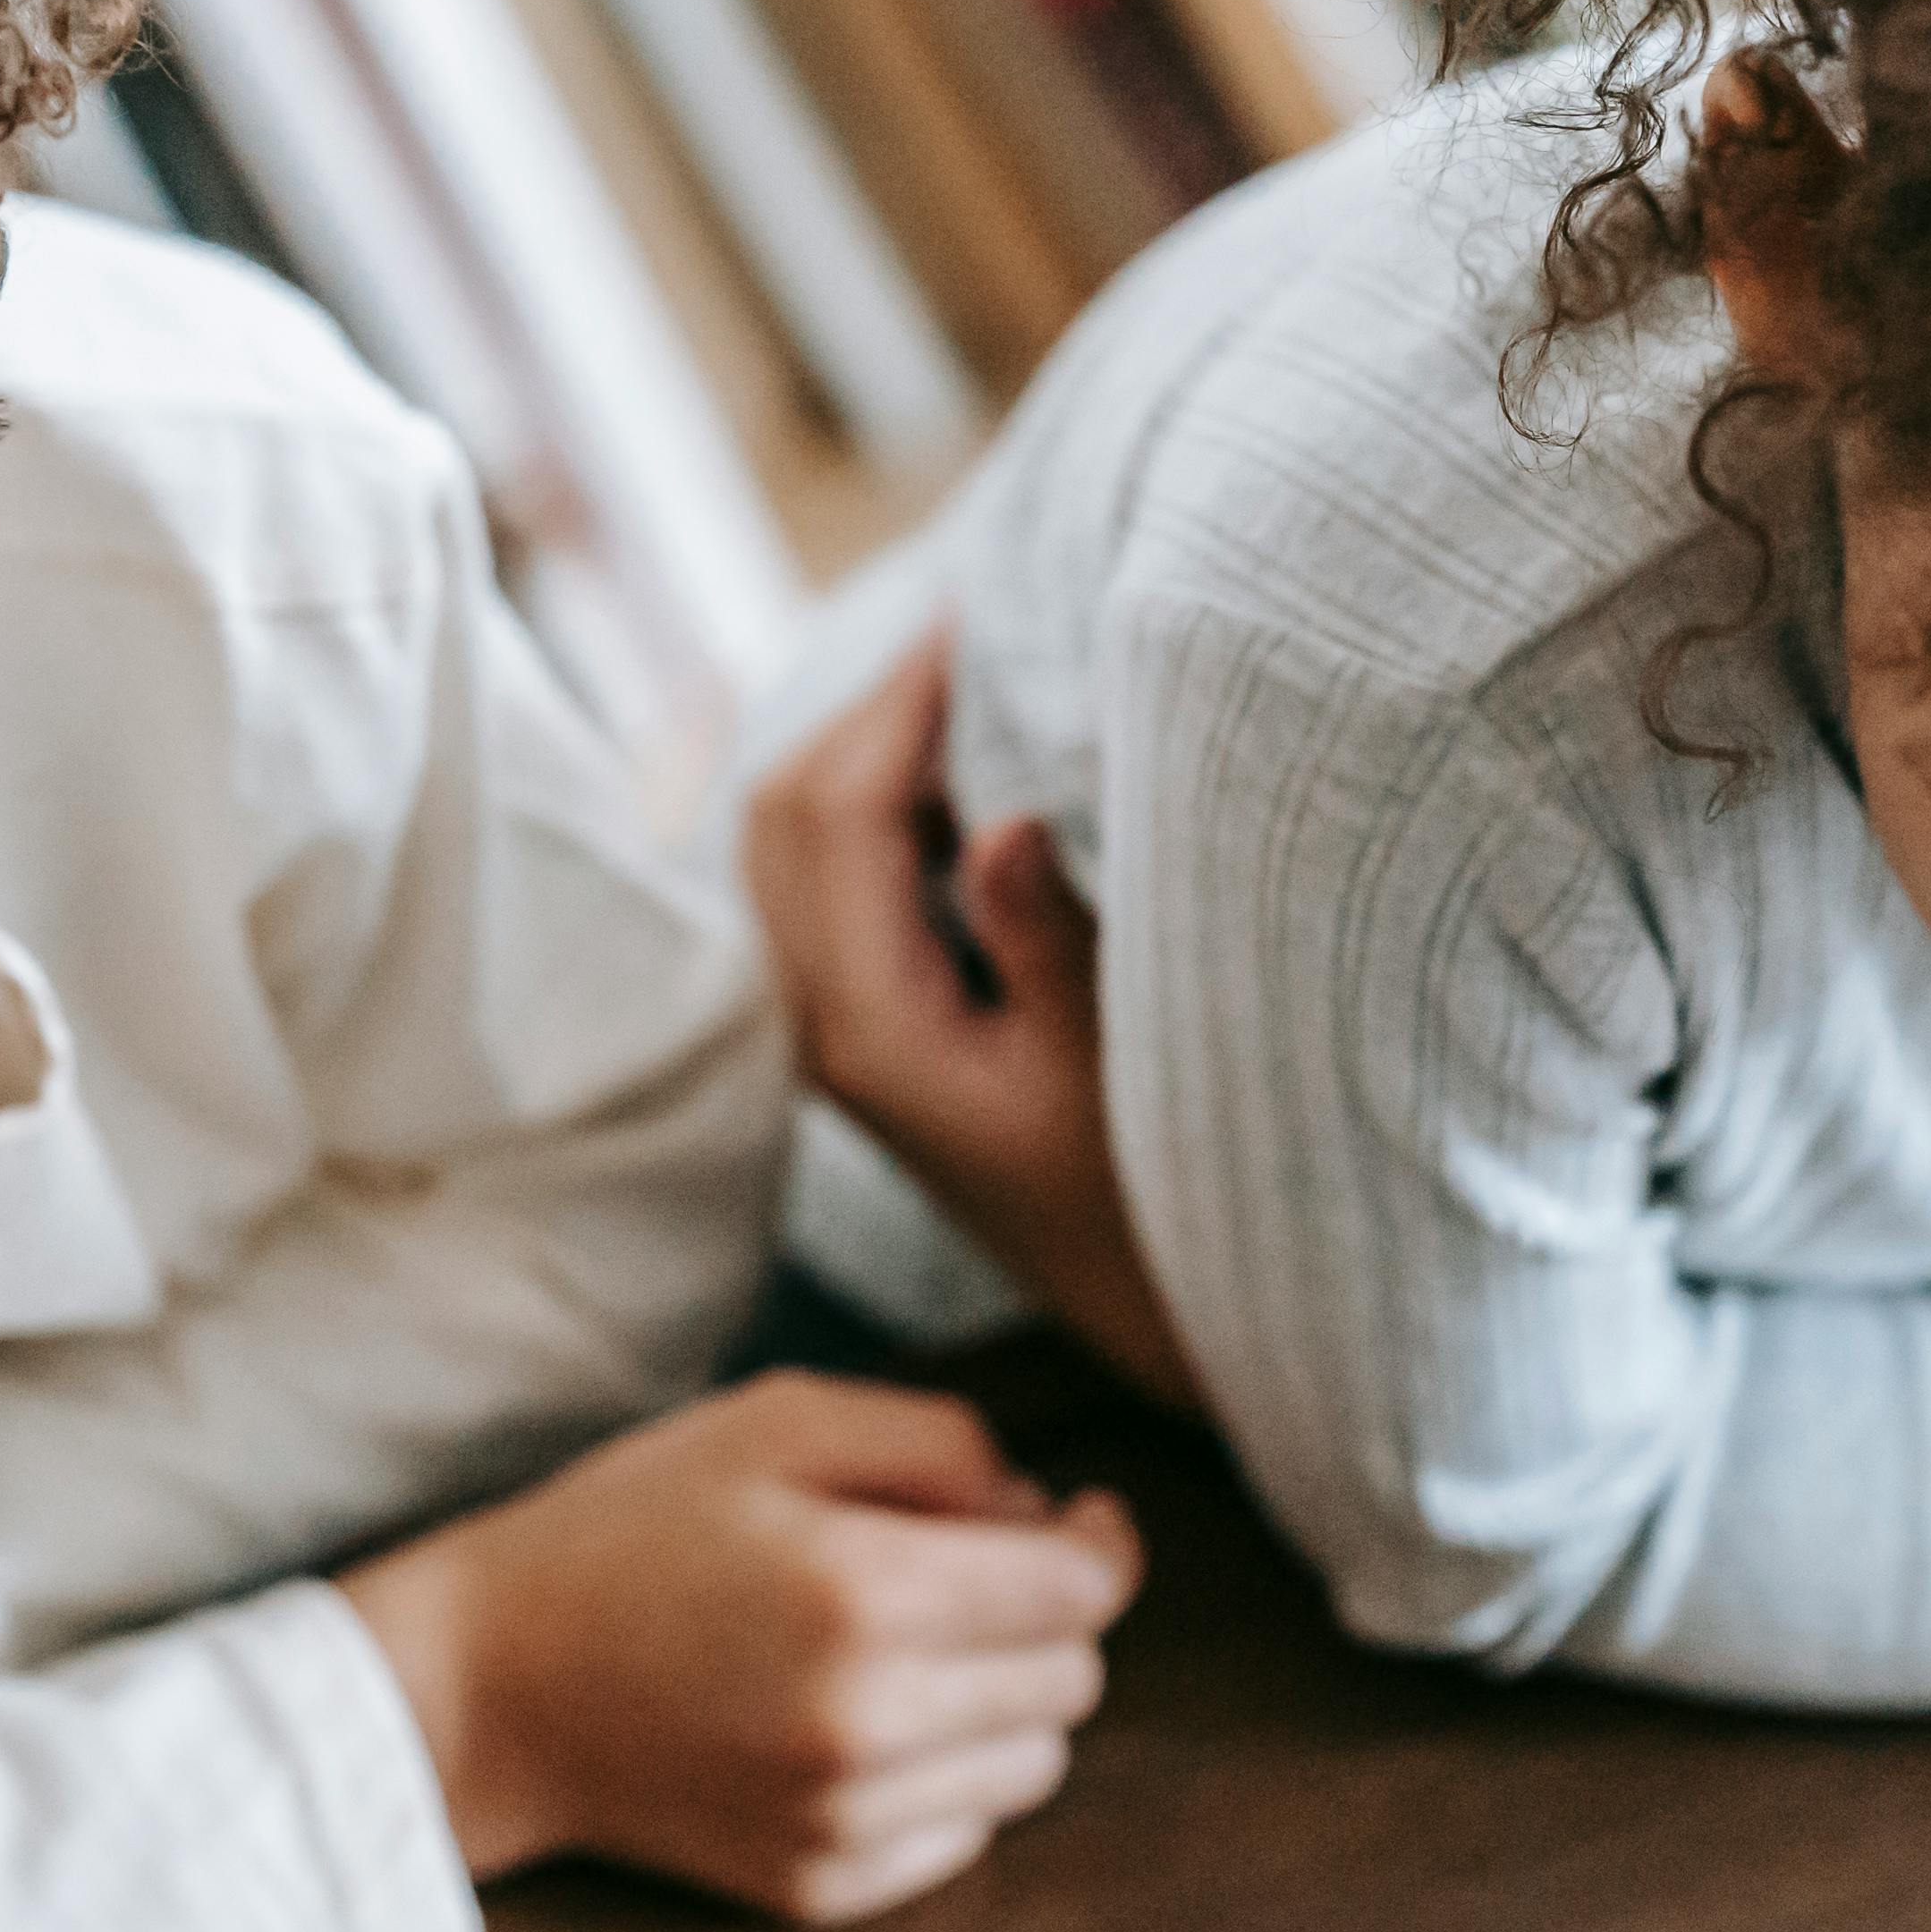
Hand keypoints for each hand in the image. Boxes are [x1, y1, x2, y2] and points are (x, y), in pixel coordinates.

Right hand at [338, 1370, 1142, 1925]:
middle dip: (1044, 1617)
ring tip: (908, 1650)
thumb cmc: (633, 1531)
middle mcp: (870, 1724)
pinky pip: (962, 1837)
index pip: (1082, 1592)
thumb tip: (1047, 1515)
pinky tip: (860, 1724)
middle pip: (1072, 1682)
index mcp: (868, 1594)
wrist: (489, 1687)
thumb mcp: (780, 1421)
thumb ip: (942, 1445)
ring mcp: (844, 1821)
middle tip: (965, 1573)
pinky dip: (943, 1778)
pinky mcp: (818, 1889)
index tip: (1077, 1519)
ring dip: (1002, 1702)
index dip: (1101, 1545)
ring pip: (1031, 1767)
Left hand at [745, 629, 1194, 1406]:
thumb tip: (995, 819)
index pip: (838, 812)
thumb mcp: (1115, 1070)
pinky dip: (871, 802)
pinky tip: (960, 772)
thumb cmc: (1146, 1197)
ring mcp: (830, 1026)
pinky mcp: (861, 1026)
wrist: (1140, 1315)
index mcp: (868, 1026)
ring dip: (863, 749)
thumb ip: (1046, 943)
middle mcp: (819, 1023)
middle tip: (975, 628)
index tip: (978, 616)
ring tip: (971, 681)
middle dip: (868, 705)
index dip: (897, 700)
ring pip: (791, 838)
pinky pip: (824, 876)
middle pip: (784, 808)